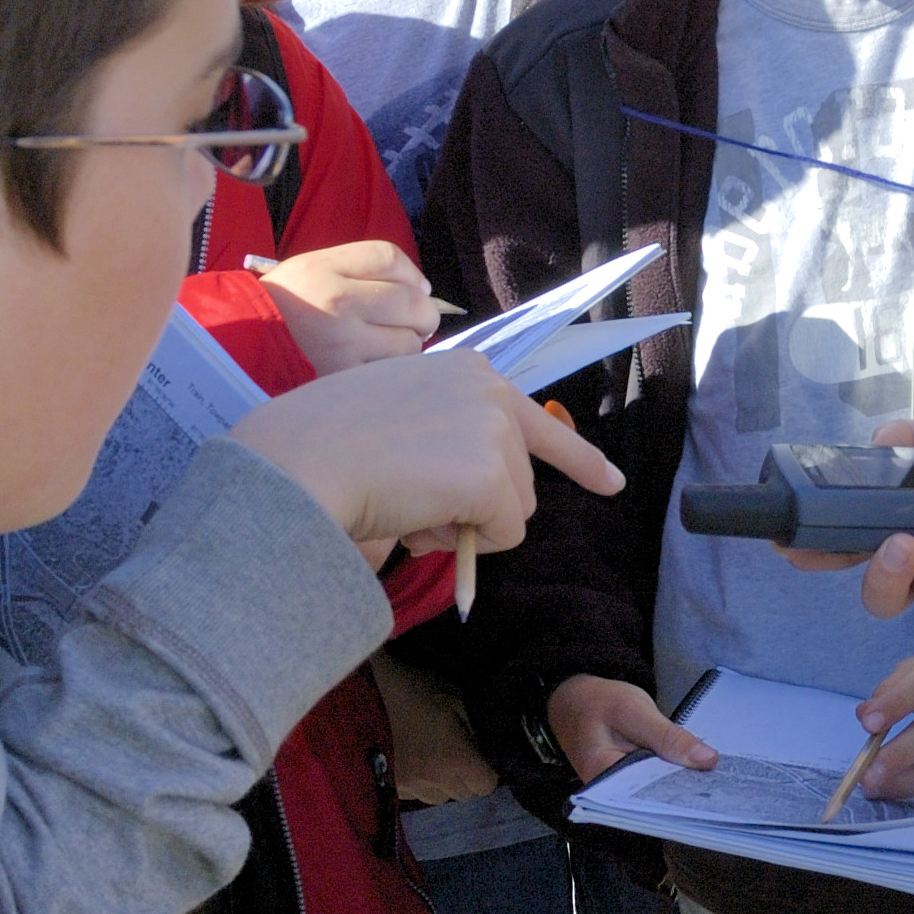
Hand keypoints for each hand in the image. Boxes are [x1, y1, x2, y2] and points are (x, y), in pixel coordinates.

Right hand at [226, 350, 620, 554]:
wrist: (301, 460)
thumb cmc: (325, 446)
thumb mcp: (396, 422)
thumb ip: (445, 444)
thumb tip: (479, 510)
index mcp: (467, 370)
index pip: (535, 419)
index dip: (577, 459)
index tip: (612, 484)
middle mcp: (491, 388)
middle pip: (519, 478)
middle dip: (476, 507)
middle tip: (412, 500)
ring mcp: (495, 428)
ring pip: (514, 510)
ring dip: (467, 525)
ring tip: (408, 504)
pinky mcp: (494, 473)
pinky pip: (503, 534)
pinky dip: (468, 544)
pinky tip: (420, 519)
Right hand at [256, 240, 445, 375]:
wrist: (237, 357)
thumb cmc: (282, 312)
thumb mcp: (308, 272)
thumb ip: (362, 269)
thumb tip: (424, 289)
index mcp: (320, 270)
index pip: (389, 257)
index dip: (411, 274)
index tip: (414, 289)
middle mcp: (333, 303)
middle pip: (411, 301)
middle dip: (421, 314)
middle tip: (412, 323)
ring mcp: (341, 345)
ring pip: (409, 343)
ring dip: (405, 346)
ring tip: (379, 348)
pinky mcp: (345, 380)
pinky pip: (392, 373)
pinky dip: (390, 372)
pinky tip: (370, 369)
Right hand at [366, 652, 497, 804]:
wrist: (366, 692)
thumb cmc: (414, 688)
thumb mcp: (454, 698)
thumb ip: (471, 729)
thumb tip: (476, 748)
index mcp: (455, 757)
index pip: (485, 785)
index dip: (486, 772)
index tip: (480, 757)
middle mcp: (434, 779)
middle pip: (464, 795)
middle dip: (466, 778)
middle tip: (457, 755)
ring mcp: (409, 786)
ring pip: (438, 799)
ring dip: (442, 785)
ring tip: (433, 760)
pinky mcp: (388, 785)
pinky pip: (415, 796)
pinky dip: (419, 785)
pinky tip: (411, 763)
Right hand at [546, 674, 716, 783]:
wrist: (574, 698)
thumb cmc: (597, 701)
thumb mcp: (633, 710)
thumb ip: (668, 737)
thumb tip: (708, 760)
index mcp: (602, 777)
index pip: (647, 799)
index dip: (681, 797)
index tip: (713, 793)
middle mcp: (608, 794)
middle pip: (653, 801)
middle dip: (685, 794)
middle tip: (721, 788)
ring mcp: (618, 790)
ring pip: (656, 794)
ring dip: (681, 786)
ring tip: (715, 783)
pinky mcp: (629, 782)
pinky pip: (654, 785)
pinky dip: (673, 777)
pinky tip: (696, 773)